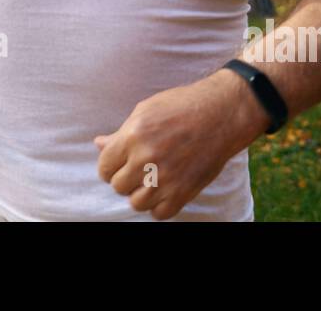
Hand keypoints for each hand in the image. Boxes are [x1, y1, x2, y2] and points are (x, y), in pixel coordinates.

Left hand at [94, 69, 267, 219]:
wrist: (222, 114)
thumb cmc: (182, 106)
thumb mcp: (145, 110)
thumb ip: (121, 133)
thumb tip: (98, 144)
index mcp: (133, 136)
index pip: (105, 166)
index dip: (110, 165)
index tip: (119, 162)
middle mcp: (146, 159)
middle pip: (118, 186)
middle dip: (125, 177)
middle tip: (138, 168)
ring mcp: (166, 178)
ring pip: (136, 203)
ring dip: (141, 193)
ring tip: (151, 179)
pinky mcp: (184, 191)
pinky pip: (159, 213)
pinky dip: (159, 205)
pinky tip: (164, 189)